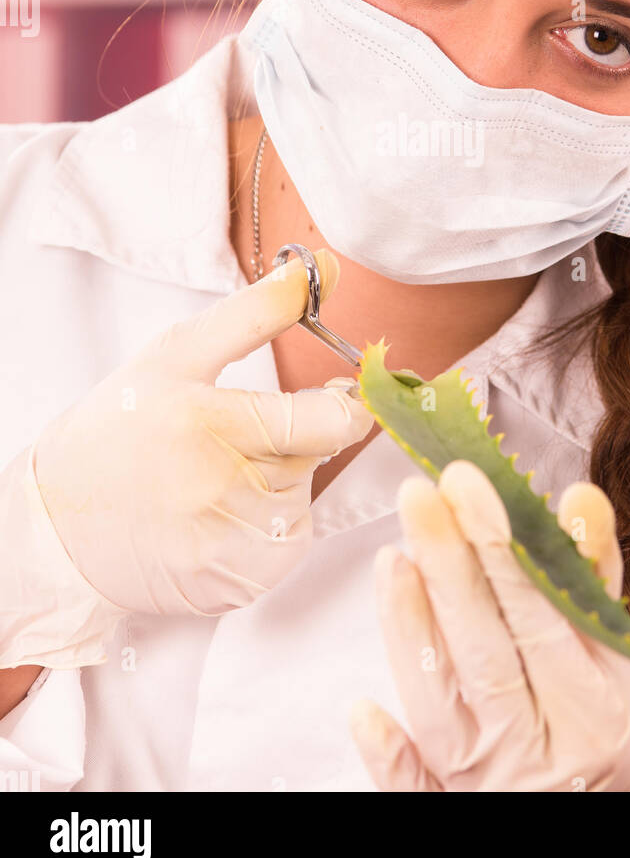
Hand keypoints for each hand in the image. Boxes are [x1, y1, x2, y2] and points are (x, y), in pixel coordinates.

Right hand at [0, 249, 372, 669]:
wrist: (57, 528)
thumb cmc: (119, 427)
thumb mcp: (177, 353)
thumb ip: (259, 310)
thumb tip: (325, 269)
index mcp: (208, 421)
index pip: (330, 420)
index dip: (344, 403)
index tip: (334, 394)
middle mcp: (222, 491)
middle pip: (317, 457)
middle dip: (297, 440)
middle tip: (243, 435)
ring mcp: (228, 548)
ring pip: (304, 504)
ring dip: (281, 487)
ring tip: (219, 478)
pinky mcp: (233, 588)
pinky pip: (287, 550)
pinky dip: (268, 531)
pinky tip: (220, 517)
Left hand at [349, 461, 629, 791]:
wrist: (624, 811)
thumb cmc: (621, 722)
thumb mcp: (626, 654)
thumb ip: (596, 575)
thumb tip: (579, 497)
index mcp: (595, 711)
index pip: (539, 619)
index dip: (499, 550)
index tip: (466, 483)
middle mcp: (539, 752)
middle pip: (483, 653)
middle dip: (448, 567)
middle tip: (420, 492)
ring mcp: (491, 784)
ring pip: (440, 708)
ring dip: (409, 631)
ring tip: (392, 556)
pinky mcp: (455, 810)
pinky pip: (414, 790)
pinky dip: (388, 756)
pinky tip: (361, 710)